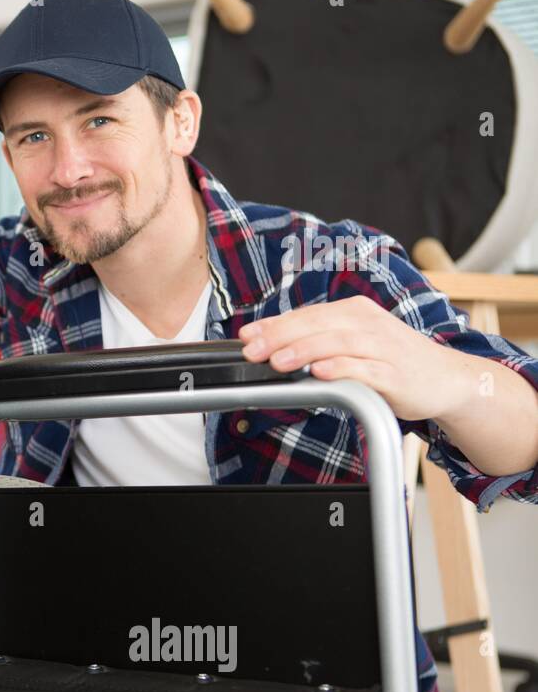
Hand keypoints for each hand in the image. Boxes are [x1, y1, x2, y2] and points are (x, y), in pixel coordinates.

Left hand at [237, 296, 469, 421]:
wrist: (445, 379)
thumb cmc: (392, 360)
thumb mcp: (354, 342)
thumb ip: (319, 340)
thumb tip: (273, 343)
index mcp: (355, 312)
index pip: (307, 315)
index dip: (274, 324)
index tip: (246, 335)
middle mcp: (369, 324)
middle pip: (318, 325)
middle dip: (280, 336)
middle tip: (252, 349)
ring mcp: (384, 348)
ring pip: (338, 343)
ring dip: (305, 350)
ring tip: (277, 361)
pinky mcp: (395, 374)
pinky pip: (365, 369)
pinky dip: (341, 369)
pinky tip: (320, 373)